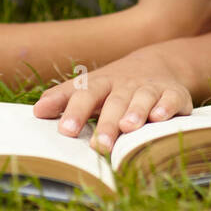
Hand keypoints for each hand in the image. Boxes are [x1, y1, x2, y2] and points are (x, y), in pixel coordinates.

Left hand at [32, 47, 194, 154]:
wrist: (157, 64)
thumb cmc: (115, 86)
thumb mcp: (89, 87)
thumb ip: (64, 98)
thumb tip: (36, 111)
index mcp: (101, 84)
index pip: (85, 95)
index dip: (75, 111)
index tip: (65, 131)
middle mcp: (125, 85)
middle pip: (114, 102)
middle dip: (107, 123)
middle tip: (99, 145)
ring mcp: (150, 88)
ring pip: (142, 98)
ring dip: (135, 112)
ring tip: (128, 128)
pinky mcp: (173, 93)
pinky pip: (171, 99)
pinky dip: (166, 107)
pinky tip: (159, 117)